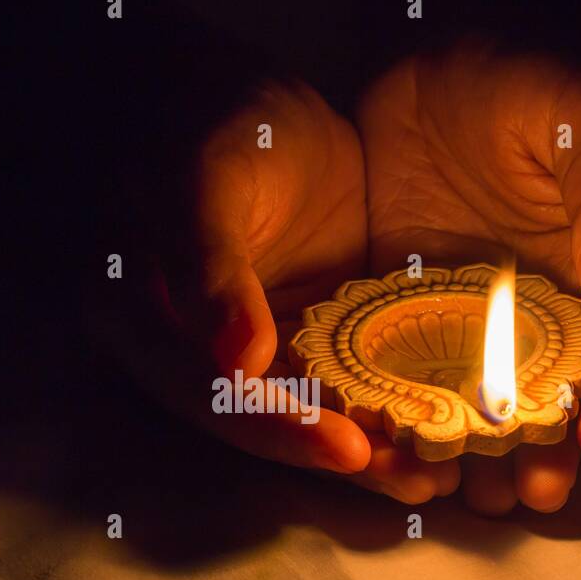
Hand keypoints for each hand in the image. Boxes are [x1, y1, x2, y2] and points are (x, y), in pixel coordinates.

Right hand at [117, 80, 460, 502]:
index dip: (275, 427)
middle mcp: (188, 353)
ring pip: (303, 415)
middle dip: (335, 455)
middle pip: (259, 424)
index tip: (345, 446)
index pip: (206, 393)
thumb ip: (207, 263)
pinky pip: (340, 384)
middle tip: (410, 481)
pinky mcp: (299, 340)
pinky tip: (439, 429)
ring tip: (437, 477)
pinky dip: (384, 409)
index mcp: (142, 322)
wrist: (253, 99)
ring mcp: (246, 352)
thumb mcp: (203, 176)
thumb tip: (231, 361)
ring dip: (368, 449)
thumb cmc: (214, 118)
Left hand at [357, 40, 580, 513]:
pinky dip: (409, 420)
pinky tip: (399, 450)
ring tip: (470, 496)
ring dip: (482, 458)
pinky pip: (409, 381)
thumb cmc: (519, 86)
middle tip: (533, 495)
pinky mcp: (406, 322)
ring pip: (484, 407)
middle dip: (549, 453)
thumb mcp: (579, 120)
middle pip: (556, 400)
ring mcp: (472, 324)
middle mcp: (541, 313)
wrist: (421, 70)